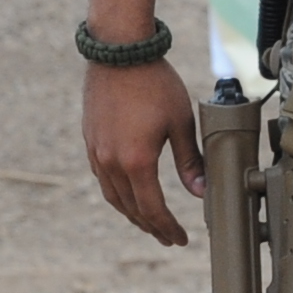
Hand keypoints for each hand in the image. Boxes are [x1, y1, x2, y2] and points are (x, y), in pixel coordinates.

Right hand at [84, 58, 204, 247]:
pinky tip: (130, 195)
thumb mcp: (181, 123)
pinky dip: (119, 194)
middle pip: (130, 208)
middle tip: (167, 238)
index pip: (152, 208)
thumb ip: (190, 161)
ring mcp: (96, 153)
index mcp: (135, 161)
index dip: (167, 227)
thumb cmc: (154, 84)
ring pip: (114, 196)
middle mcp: (110, 162)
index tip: (180, 239)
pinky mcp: (91, 142)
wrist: (119, 53)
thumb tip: (200, 192)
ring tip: (150, 224)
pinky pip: (104, 179)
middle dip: (150, 226)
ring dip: (132, 214)